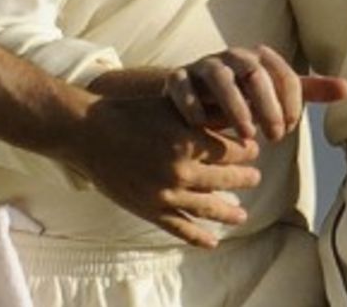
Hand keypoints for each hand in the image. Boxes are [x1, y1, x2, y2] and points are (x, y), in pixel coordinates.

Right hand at [71, 94, 263, 248]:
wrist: (91, 134)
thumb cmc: (133, 112)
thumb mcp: (172, 105)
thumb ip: (203, 113)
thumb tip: (234, 115)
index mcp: (188, 141)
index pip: (230, 150)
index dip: (246, 151)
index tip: (255, 151)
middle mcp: (180, 171)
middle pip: (224, 179)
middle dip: (244, 178)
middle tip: (255, 177)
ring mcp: (165, 194)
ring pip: (207, 207)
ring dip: (228, 211)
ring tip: (242, 214)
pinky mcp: (150, 210)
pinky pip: (180, 229)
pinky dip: (198, 237)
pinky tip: (213, 241)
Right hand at [166, 45, 346, 141]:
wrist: (192, 91)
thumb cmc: (241, 95)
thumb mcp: (273, 93)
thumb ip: (306, 90)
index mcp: (259, 59)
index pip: (283, 74)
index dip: (291, 102)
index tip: (291, 129)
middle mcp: (232, 57)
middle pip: (254, 72)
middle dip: (267, 105)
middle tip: (275, 137)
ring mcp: (203, 66)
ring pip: (219, 77)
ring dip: (234, 106)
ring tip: (246, 136)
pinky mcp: (177, 78)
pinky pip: (181, 84)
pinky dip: (190, 103)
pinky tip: (200, 126)